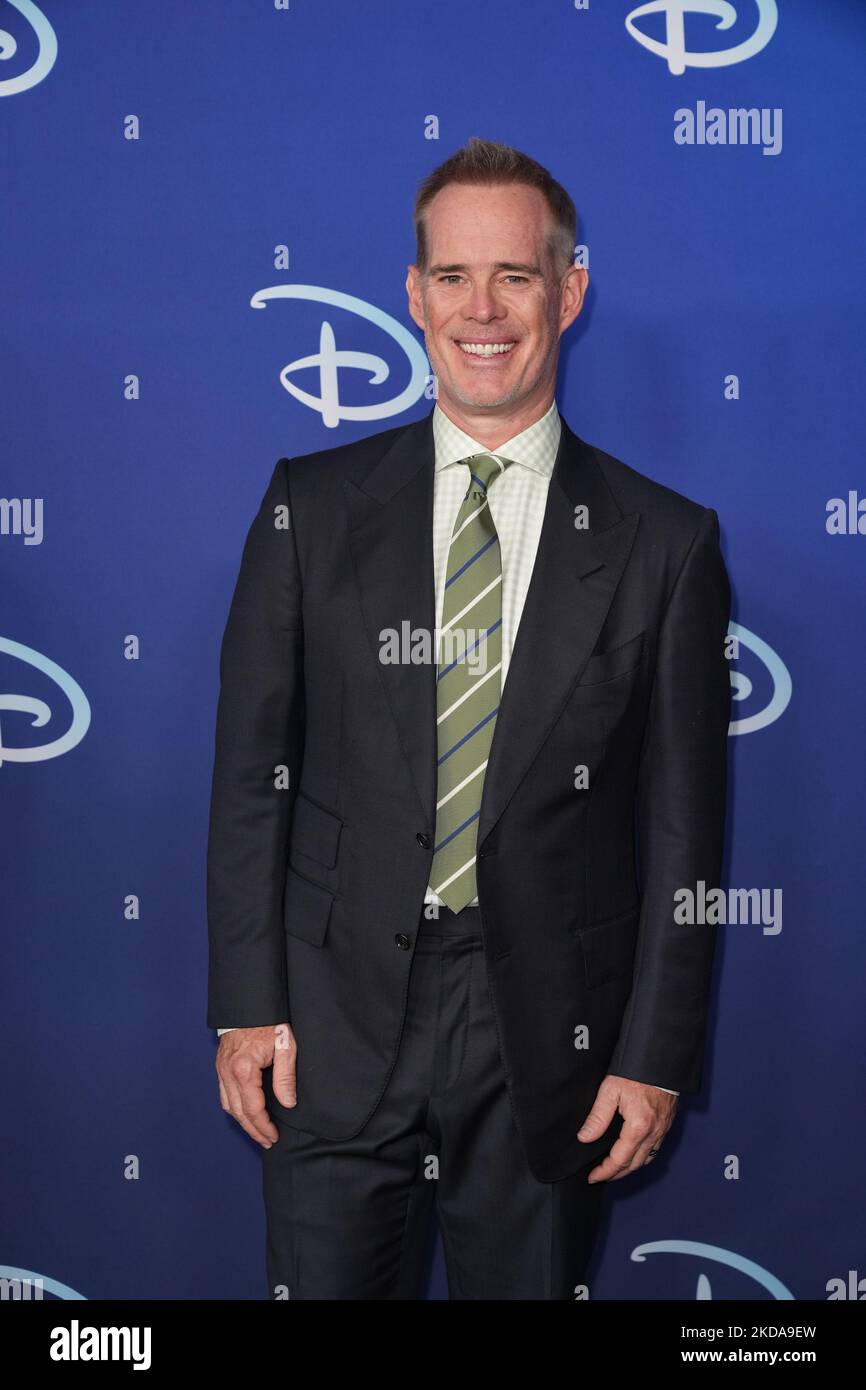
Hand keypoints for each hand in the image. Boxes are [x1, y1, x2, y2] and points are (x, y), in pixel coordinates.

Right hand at [216, 1022, 296, 1149]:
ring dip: (242, 1122)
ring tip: (258, 1132)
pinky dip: (235, 1108)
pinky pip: (224, 1094)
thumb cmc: (270, 1021)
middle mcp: (228, 1072)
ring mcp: (221, 1069)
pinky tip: (245, 1113)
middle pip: (238, 1112)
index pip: (253, 1109)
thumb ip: (286, 1076)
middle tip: (267, 1141)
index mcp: (244, 1069)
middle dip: (253, 1130)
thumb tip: (288, 1103)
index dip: (263, 1127)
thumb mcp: (286, 1045)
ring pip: (228, 1106)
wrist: (249, 1003)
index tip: (274, 1136)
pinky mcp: (220, 1066)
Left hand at [577, 1074, 677, 1182]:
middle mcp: (653, 1133)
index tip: (592, 1177)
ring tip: (614, 1169)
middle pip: (634, 1165)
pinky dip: (643, 1157)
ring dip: (630, 1168)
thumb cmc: (636, 1072)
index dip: (605, 1172)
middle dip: (616, 1174)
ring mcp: (663, 1130)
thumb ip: (597, 1117)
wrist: (660, 1060)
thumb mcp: (610, 1090)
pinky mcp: (667, 1124)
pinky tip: (633, 1154)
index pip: (619, 1160)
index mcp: (638, 1127)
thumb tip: (584, 1137)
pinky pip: (656, 1149)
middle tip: (600, 1176)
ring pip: (647, 1159)